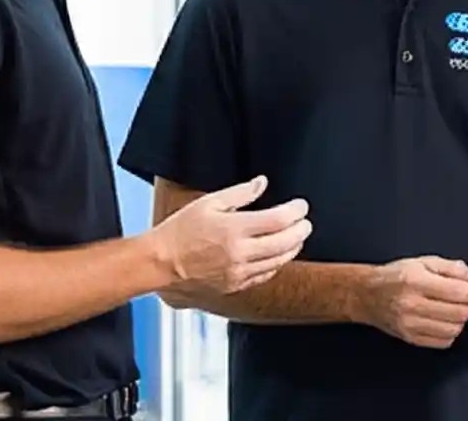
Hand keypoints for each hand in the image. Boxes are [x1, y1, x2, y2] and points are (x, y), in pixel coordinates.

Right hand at [152, 176, 311, 294]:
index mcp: (234, 229)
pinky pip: (265, 275)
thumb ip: (240, 193)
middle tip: (306, 222)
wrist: (161, 263)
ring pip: (279, 261)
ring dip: (293, 247)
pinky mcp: (235, 285)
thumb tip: (262, 183)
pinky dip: (277, 264)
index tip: (301, 205)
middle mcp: (239, 253)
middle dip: (301, 230)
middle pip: (285, 242)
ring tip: (297, 237)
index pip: (278, 220)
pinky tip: (278, 255)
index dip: (296, 211)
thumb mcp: (209, 203)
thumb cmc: (180, 231)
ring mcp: (239, 272)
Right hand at [354, 256, 467, 349]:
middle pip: (459, 313)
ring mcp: (410, 324)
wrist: (367, 294)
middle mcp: (413, 304)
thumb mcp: (424, 262)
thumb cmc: (396, 275)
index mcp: (417, 280)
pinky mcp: (410, 338)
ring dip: (460, 320)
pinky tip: (442, 321)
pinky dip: (449, 333)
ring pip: (453, 329)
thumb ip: (453, 269)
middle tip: (467, 301)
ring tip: (452, 310)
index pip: (458, 292)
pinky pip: (443, 342)